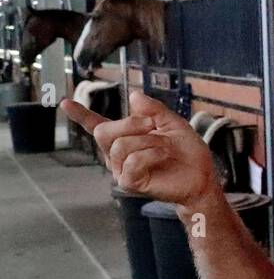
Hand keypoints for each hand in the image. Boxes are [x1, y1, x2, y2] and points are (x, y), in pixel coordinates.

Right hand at [61, 90, 218, 205]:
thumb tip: (133, 95)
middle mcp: (117, 154)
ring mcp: (121, 170)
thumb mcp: (173, 124)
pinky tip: (163, 155)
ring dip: (148, 141)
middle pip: (104, 132)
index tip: (65, 102)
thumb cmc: (187, 152)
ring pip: (120, 146)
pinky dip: (151, 154)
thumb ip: (154, 110)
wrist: (202, 176)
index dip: (81, 115)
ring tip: (165, 147)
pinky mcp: (129, 183)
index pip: (97, 126)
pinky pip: (132, 162)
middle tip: (153, 125)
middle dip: (130, 123)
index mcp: (125, 137)